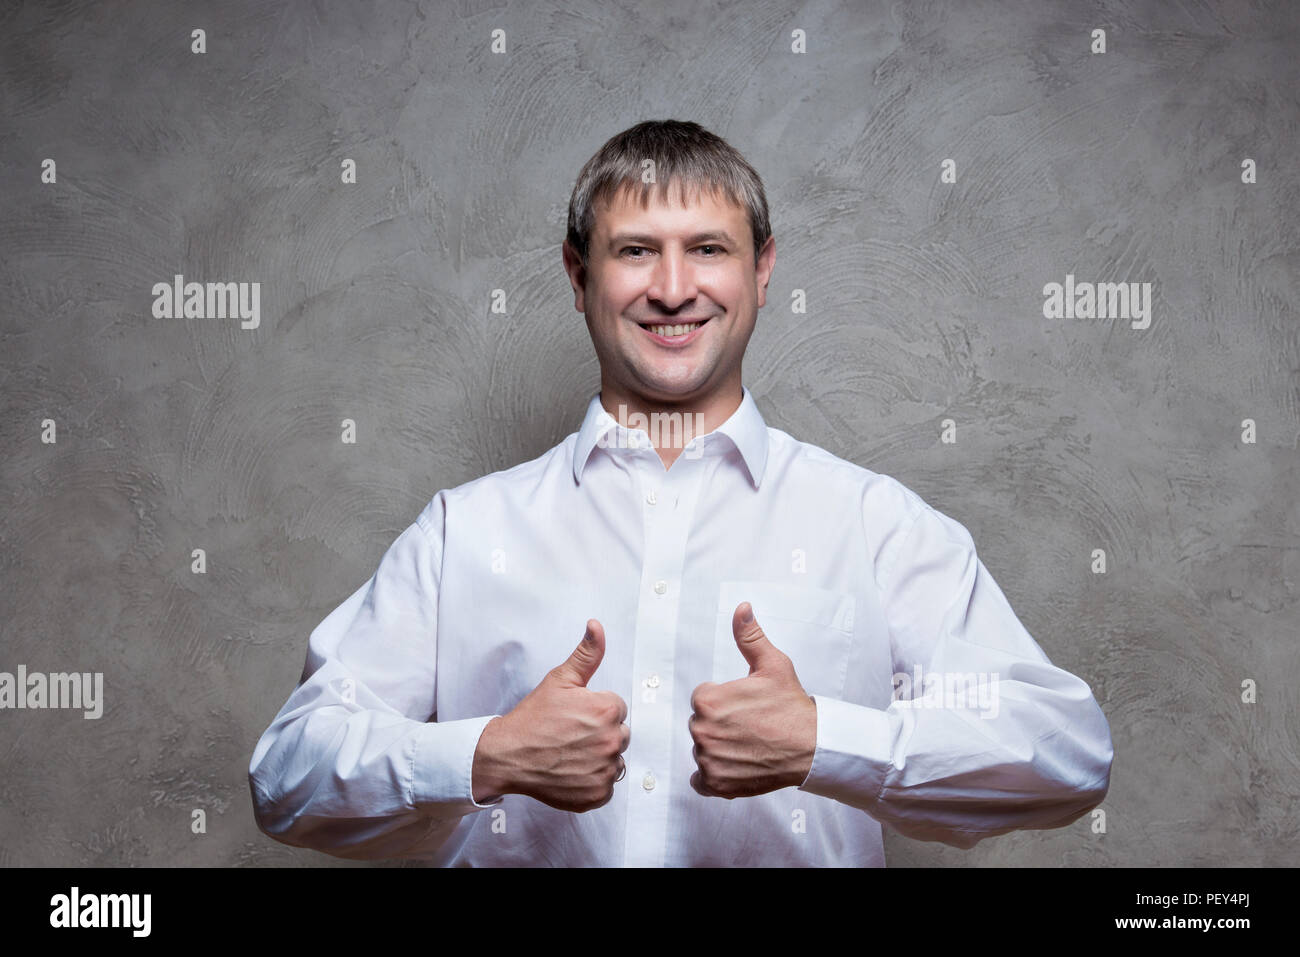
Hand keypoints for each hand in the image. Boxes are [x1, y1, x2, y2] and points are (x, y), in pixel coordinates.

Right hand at [472, 619, 629, 811]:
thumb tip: (596, 625)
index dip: (595, 711)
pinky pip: (606, 785)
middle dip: (600, 734)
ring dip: (598, 758)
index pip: (617, 708)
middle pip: (619, 734)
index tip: (574, 716)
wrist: (508, 755)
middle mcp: (612, 741)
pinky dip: (592, 781)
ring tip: (570, 753)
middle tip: (570, 735)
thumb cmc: (533, 717)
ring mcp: (605, 770)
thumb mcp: (560, 679)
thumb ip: (586, 653)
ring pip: (614, 760)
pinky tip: (571, 772)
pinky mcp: (598, 794)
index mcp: (607, 711)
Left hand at [689, 601, 817, 798]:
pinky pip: (701, 780)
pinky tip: (736, 764)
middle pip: (702, 724)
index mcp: (708, 701)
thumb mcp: (773, 665)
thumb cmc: (792, 707)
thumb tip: (742, 608)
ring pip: (703, 750)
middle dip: (721, 724)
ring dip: (720, 749)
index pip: (703, 699)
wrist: (813, 747)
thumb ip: (750, 637)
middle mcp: (702, 731)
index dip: (726, 701)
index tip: (746, 706)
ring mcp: (708, 760)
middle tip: (750, 726)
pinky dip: (715, 775)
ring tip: (749, 744)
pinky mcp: (716, 784)